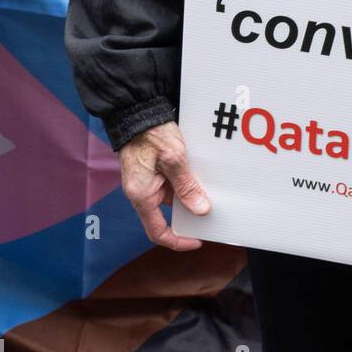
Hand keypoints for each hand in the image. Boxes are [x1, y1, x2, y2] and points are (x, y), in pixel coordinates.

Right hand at [119, 121, 210, 250]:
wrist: (138, 110)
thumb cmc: (151, 133)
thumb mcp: (173, 159)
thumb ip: (186, 186)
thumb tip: (200, 210)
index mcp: (141, 195)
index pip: (157, 231)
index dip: (177, 241)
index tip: (197, 241)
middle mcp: (143, 192)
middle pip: (168, 214)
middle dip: (189, 215)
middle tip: (212, 215)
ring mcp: (148, 181)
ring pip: (173, 198)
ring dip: (190, 196)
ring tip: (212, 195)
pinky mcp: (154, 171)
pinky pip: (172, 184)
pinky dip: (186, 184)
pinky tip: (202, 179)